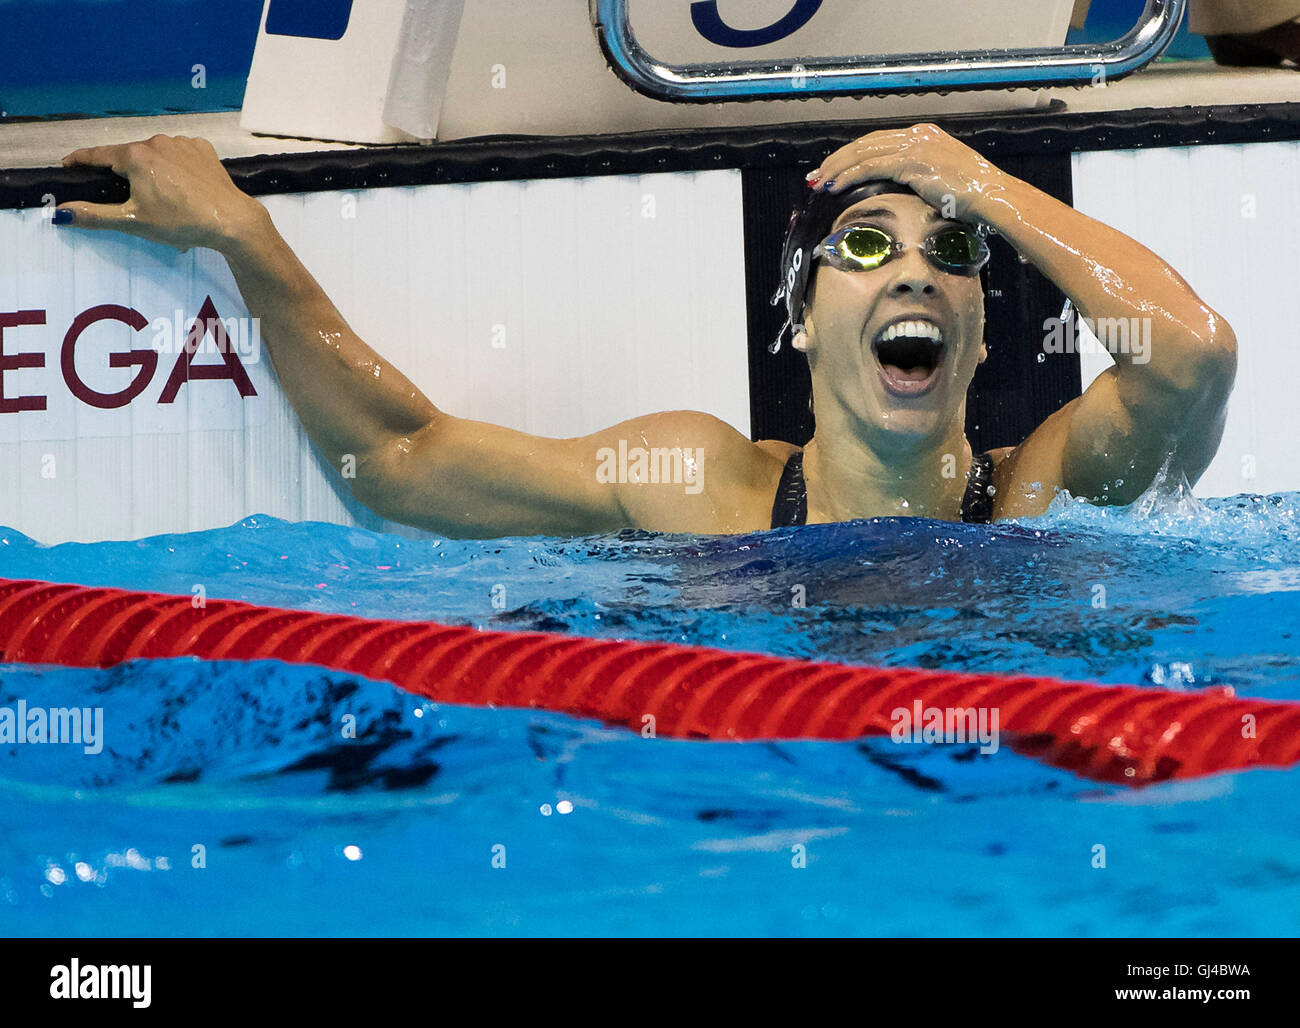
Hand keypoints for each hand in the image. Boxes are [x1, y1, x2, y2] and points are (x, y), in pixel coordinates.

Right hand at [55, 135, 265, 252]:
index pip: (98, 155)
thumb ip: (96, 215)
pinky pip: (180, 154)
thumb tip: (62, 212)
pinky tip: (183, 187)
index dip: (81, 160)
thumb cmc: (182, 222)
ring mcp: (182, 143)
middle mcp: (157, 141)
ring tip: (164, 199)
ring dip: (152, 171)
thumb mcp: (134, 222)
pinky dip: (176, 168)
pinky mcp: (203, 149)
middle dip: (125, 175)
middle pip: (129, 156)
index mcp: (136, 156)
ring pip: (156, 155)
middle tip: (132, 199)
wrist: (231, 220)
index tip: (69, 164)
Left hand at [808, 123, 1009, 222]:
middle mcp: (918, 136)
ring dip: (837, 168)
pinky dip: (848, 176)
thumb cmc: (975, 197)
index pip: (879, 142)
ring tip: (819, 181)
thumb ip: (922, 179)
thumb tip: (904, 193)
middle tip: (817, 173)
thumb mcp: (944, 181)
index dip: (853, 155)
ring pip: (863, 153)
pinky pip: (870, 167)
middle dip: (838, 159)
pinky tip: (834, 186)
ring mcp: (914, 146)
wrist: (992, 196)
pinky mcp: (911, 161)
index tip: (835, 168)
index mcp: (925, 136)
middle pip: (866, 143)